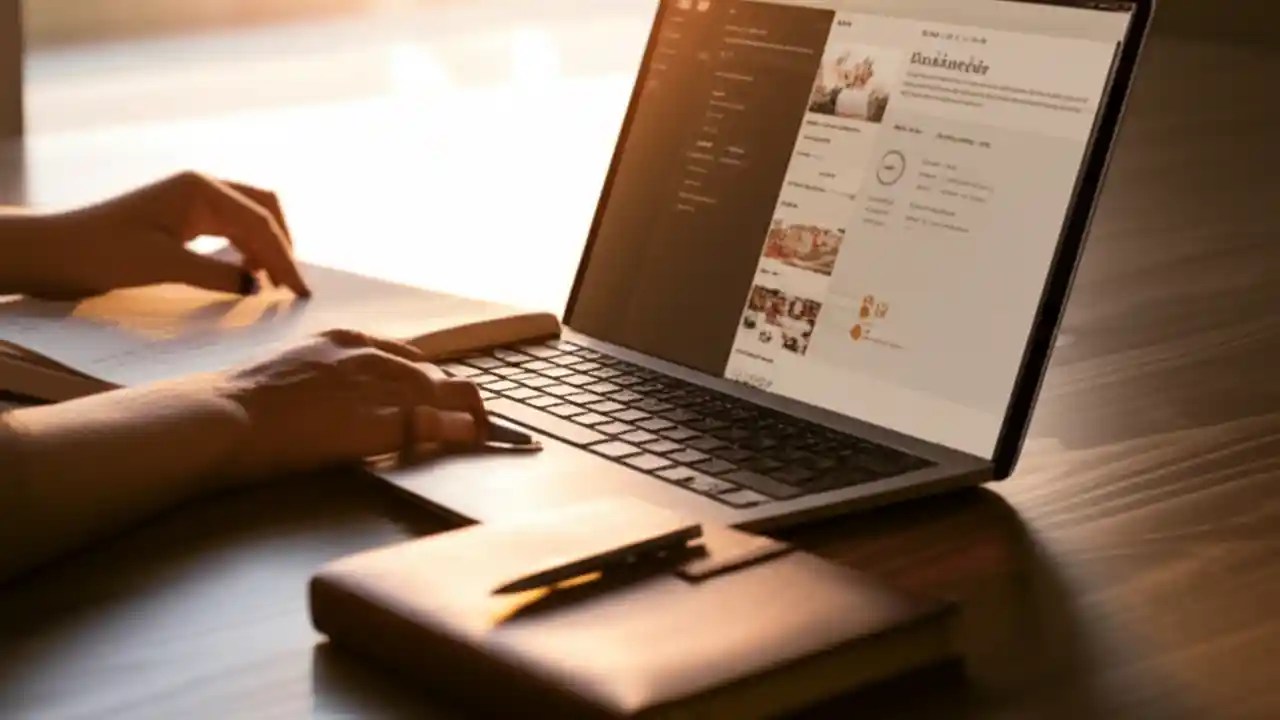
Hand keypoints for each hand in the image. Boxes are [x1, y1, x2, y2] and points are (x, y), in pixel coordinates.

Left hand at [11, 171, 309, 298]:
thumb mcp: (163, 266)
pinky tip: (246, 273)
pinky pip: (228, 228)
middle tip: (291, 286)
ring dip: (266, 247)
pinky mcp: (181, 217)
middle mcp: (201, 188)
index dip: (285, 258)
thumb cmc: (102, 253)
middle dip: (282, 245)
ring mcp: (191, 200)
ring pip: (248, 218)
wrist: (53, 250)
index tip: (299, 292)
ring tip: (272, 284)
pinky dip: (246, 249)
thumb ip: (216, 274)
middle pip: (264, 209)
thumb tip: (257, 286)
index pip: (260, 222)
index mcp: (201, 190)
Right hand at [215, 329, 488, 481]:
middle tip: (475, 418)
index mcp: (344, 341)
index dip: (429, 379)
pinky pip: (438, 423)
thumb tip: (329, 400)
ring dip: (469, 413)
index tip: (441, 394)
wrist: (224, 416)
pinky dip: (461, 431)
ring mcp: (378, 386)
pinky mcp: (382, 420)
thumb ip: (320, 379)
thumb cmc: (240, 403)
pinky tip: (474, 439)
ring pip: (445, 393)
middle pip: (434, 373)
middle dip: (457, 396)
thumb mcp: (287, 373)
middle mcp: (369, 356)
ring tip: (486, 431)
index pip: (406, 356)